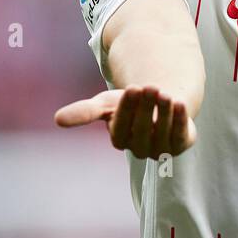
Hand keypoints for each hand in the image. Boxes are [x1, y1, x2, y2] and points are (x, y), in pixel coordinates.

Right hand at [54, 85, 196, 158]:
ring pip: (162, 132)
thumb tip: (57, 120)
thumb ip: (85, 112)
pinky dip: (180, 119)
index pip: (121, 126)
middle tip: (149, 87)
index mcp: (119, 139)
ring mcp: (161, 150)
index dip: (127, 108)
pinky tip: (180, 103)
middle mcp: (139, 149)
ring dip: (163, 113)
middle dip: (145, 107)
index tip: (132, 87)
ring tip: (164, 94)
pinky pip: (180, 134)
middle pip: (142, 129)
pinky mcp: (180, 145)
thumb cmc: (128, 105)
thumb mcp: (106, 104)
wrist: (157, 105)